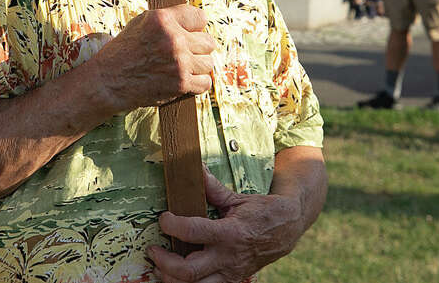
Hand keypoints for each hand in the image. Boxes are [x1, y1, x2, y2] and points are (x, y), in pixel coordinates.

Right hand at [88, 4, 214, 113]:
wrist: (109, 81)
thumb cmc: (123, 51)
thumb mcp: (141, 23)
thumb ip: (169, 20)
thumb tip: (196, 20)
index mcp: (162, 19)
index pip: (200, 17)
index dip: (196, 26)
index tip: (191, 32)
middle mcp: (173, 39)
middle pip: (208, 41)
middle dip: (198, 48)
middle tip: (184, 52)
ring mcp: (179, 62)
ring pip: (208, 63)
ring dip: (198, 67)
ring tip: (182, 67)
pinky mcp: (181, 84)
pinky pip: (205, 82)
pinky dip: (197, 83)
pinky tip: (184, 79)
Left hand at [149, 170, 304, 282]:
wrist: (286, 230)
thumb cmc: (260, 212)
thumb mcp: (236, 198)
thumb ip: (212, 188)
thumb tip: (194, 167)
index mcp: (229, 233)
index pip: (193, 232)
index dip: (172, 225)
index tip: (163, 218)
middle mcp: (228, 258)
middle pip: (189, 272)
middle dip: (165, 263)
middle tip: (153, 250)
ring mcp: (230, 274)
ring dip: (172, 281)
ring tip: (160, 267)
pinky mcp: (232, 282)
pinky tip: (176, 276)